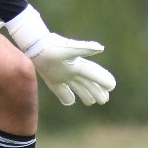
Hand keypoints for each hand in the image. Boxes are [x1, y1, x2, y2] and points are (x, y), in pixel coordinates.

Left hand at [1, 6, 116, 106]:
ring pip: (77, 87)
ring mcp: (62, 75)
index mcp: (78, 65)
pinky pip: (61, 90)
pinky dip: (66, 96)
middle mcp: (72, 70)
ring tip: (92, 102)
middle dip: (96, 91)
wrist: (35, 45)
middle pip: (88, 83)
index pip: (94, 74)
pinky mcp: (52, 79)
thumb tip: (100, 48)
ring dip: (85, 94)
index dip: (103, 80)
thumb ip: (84, 49)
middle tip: (104, 100)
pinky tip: (70, 101)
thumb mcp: (69, 49)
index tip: (112, 86)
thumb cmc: (52, 46)